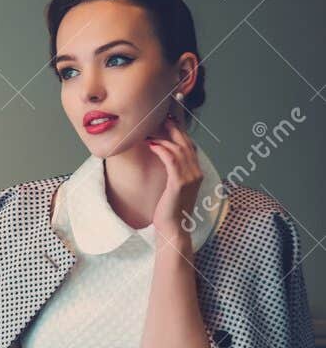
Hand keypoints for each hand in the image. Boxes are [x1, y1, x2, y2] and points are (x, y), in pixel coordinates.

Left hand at [146, 114, 202, 240]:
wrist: (174, 229)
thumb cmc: (170, 209)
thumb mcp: (174, 187)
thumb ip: (174, 171)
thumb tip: (164, 155)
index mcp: (196, 172)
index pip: (190, 145)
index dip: (180, 131)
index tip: (168, 120)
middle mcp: (196, 172)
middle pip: (186, 143)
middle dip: (173, 128)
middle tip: (159, 118)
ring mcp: (190, 178)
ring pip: (178, 149)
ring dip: (163, 138)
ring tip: (149, 132)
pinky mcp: (179, 183)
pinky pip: (171, 160)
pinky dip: (162, 150)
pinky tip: (151, 145)